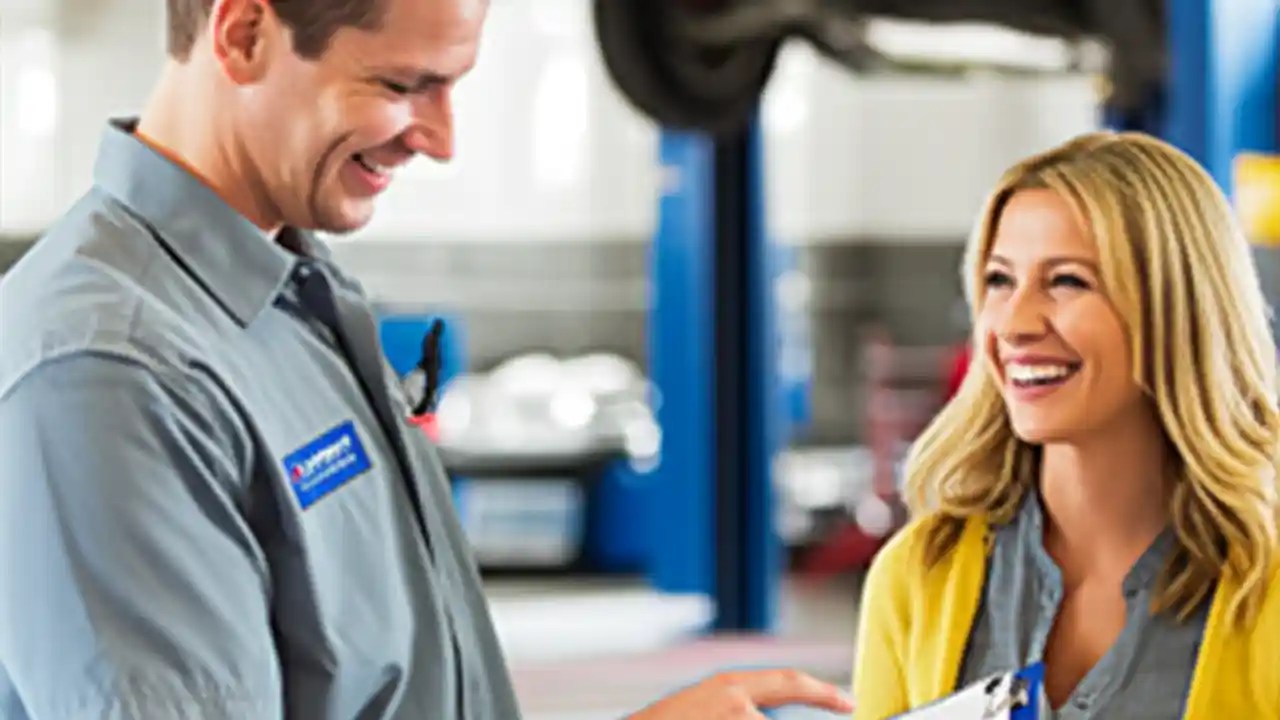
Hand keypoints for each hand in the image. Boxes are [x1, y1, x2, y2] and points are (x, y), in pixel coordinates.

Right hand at [626, 668, 854, 718]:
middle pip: (787, 696)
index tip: (847, 701)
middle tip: (845, 704)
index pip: (788, 681)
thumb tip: (763, 712)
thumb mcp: (708, 705)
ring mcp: (734, 716)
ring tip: (720, 717)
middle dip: (821, 698)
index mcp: (730, 686)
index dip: (822, 691)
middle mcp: (736, 700)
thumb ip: (742, 708)